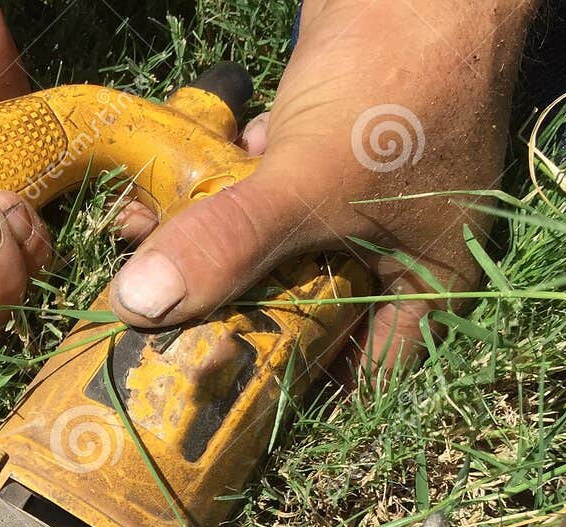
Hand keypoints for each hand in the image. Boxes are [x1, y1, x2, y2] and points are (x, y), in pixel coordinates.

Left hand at [112, 0, 541, 370]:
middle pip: (302, 307)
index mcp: (427, 281)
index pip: (362, 372)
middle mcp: (393, 247)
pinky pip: (262, 187)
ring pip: (271, 243)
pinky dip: (222, 187)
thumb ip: (230, 244)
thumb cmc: (399, 82)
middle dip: (228, 311)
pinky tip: (171, 188)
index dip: (295, 392)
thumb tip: (138, 307)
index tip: (214, 406)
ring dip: (206, 244)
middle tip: (154, 331)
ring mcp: (356, 194)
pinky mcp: (321, 146)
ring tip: (139, 259)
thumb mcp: (311, 181)